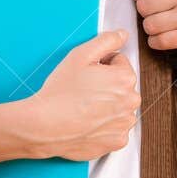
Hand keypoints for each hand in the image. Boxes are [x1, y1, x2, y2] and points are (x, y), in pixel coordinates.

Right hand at [24, 29, 140, 161]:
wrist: (45, 126)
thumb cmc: (61, 91)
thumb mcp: (80, 55)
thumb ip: (106, 41)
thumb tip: (123, 35)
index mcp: (125, 78)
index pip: (119, 63)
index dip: (101, 65)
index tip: (86, 74)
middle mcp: (131, 102)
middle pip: (122, 86)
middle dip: (107, 85)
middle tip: (83, 91)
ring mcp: (125, 124)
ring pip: (119, 108)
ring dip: (107, 106)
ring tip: (84, 108)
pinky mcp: (117, 142)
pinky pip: (114, 129)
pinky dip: (104, 126)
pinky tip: (87, 123)